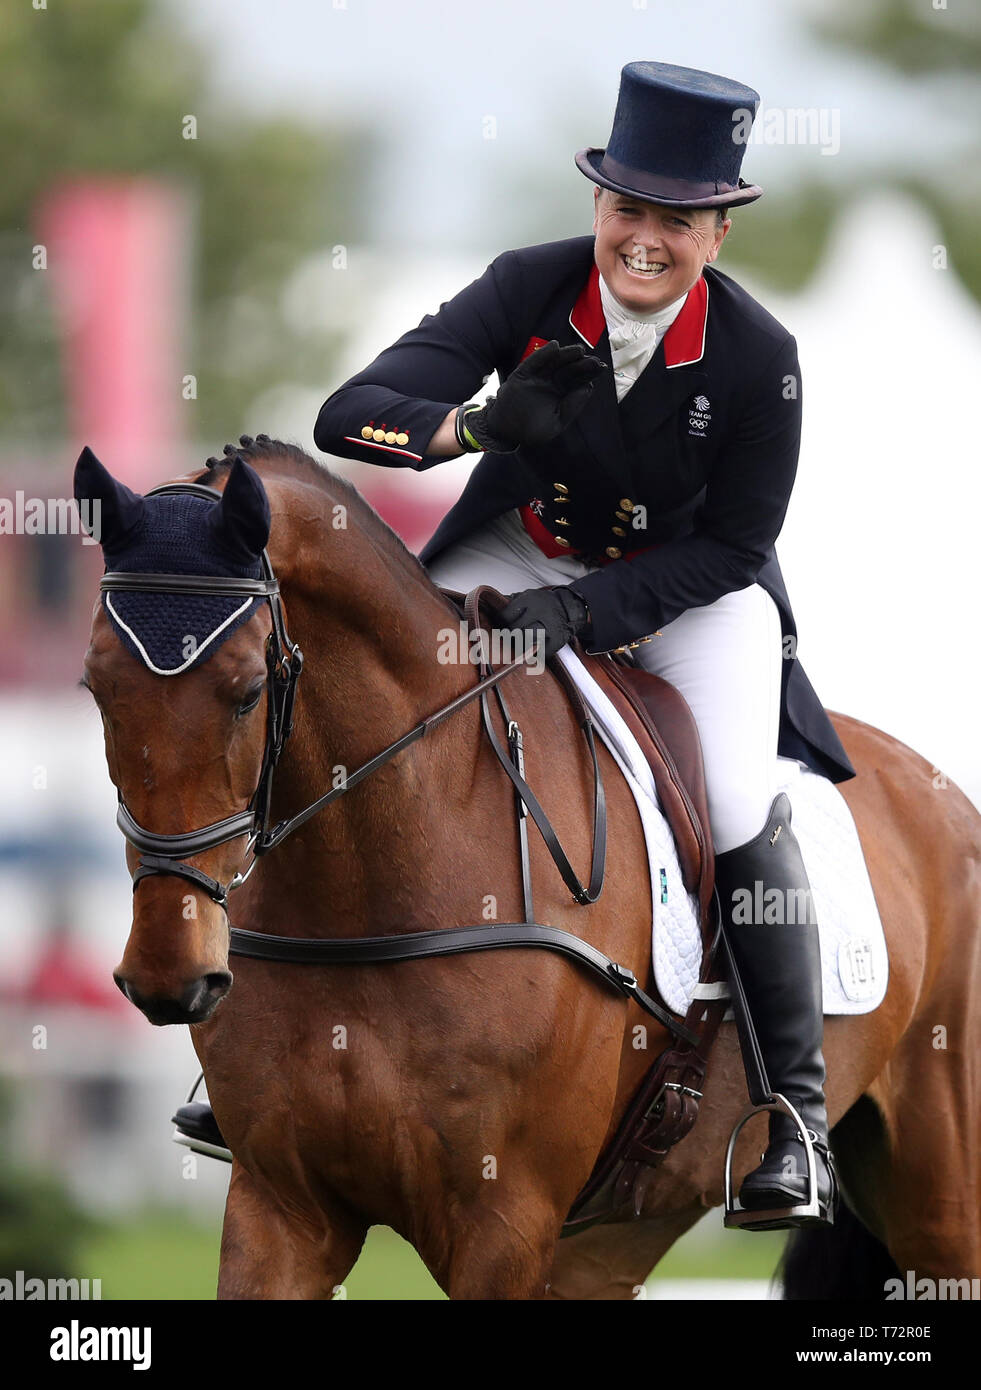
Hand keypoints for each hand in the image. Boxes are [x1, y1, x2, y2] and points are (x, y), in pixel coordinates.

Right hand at [459, 341, 605, 452]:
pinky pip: (533, 363)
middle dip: (581, 364)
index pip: (577, 380)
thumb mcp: (557, 423)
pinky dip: (543, 354)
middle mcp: (550, 383)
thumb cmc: (531, 431)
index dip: (589, 373)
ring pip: (553, 363)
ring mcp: (536, 378)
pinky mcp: (522, 376)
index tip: (602, 367)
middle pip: (568, 369)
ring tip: (579, 350)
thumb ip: (572, 407)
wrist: (506, 433)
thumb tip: (588, 388)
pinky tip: (554, 346)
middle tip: (595, 360)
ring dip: (566, 355)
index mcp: (560, 394)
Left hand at [497, 586, 590, 660]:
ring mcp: (550, 628)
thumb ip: (510, 602)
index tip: (501, 622)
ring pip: (526, 641)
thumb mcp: (527, 596)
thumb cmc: (544, 604)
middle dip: (509, 633)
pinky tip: (533, 646)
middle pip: (515, 630)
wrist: (568, 609)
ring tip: (521, 639)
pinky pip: (539, 653)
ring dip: (520, 643)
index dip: (501, 620)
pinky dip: (534, 653)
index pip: (506, 615)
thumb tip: (490, 605)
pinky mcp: (556, 641)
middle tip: (510, 633)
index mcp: (531, 600)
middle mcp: (541, 612)